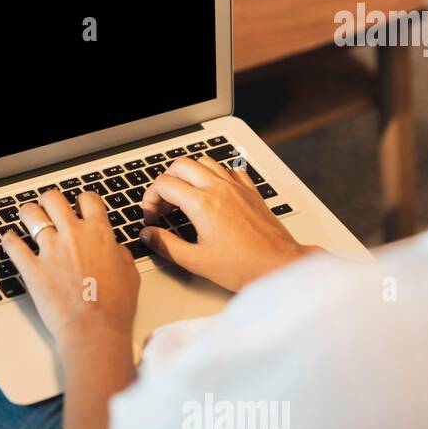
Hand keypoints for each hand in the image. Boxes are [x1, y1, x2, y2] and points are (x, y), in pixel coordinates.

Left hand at [1, 190, 139, 348]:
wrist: (94, 329)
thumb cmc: (114, 307)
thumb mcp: (130, 274)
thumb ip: (119, 253)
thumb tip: (112, 247)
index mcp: (99, 233)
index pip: (88, 199)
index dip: (82, 200)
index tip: (78, 206)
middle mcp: (73, 235)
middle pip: (53, 198)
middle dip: (50, 201)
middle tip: (49, 208)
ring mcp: (50, 250)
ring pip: (30, 214)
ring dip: (28, 213)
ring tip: (28, 218)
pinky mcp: (31, 268)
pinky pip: (12, 244)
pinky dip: (9, 240)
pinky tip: (11, 240)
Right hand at [140, 156, 316, 291]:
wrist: (279, 265)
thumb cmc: (244, 266)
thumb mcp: (196, 261)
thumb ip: (166, 245)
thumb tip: (149, 235)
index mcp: (202, 204)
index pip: (164, 185)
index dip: (150, 200)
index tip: (153, 217)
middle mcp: (219, 189)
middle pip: (181, 165)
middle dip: (166, 181)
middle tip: (164, 204)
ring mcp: (237, 187)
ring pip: (205, 162)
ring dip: (189, 174)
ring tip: (185, 195)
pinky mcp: (251, 192)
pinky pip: (230, 170)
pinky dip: (216, 175)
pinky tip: (214, 192)